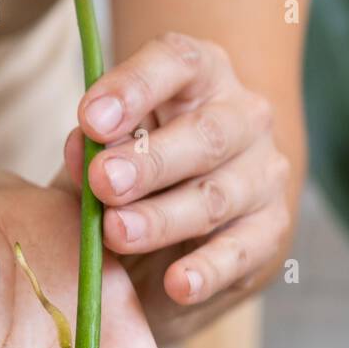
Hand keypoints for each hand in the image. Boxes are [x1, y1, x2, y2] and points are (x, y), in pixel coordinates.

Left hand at [63, 31, 293, 341]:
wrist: (190, 225)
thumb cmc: (137, 175)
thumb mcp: (104, 156)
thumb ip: (90, 152)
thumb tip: (80, 148)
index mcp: (200, 77)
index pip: (176, 63)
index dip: (134, 87)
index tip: (90, 119)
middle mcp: (243, 117)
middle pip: (205, 134)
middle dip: (150, 161)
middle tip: (104, 182)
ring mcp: (262, 175)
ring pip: (216, 195)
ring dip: (164, 217)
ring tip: (119, 233)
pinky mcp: (268, 231)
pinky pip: (240, 252)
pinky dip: (207, 270)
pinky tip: (178, 284)